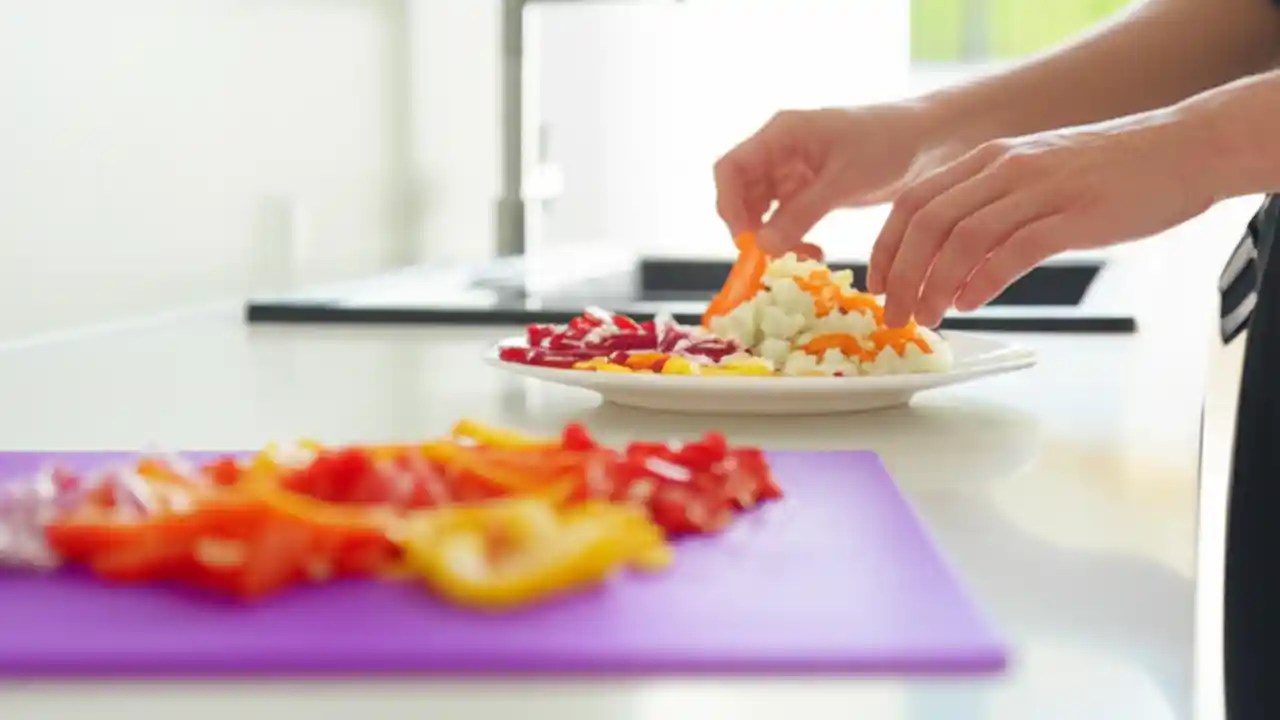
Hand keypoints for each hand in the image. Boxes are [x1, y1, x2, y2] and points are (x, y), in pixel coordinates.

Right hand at [714, 103, 944, 256]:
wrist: (930, 140)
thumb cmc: (888, 145)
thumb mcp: (844, 181)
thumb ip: (801, 213)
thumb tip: (762, 246)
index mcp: (781, 134)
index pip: (730, 169)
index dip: (729, 206)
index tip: (747, 241)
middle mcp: (780, 150)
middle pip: (741, 193)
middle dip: (752, 228)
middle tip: (774, 259)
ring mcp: (793, 170)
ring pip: (761, 211)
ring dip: (772, 238)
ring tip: (802, 257)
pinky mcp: (810, 188)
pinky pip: (785, 218)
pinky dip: (792, 237)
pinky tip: (814, 252)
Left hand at [867, 113, 1214, 327]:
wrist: (1179, 150)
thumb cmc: (1105, 172)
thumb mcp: (1032, 178)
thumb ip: (989, 214)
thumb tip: (954, 271)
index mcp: (987, 158)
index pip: (913, 201)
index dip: (887, 247)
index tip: (878, 285)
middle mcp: (1004, 168)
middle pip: (928, 222)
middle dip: (902, 274)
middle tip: (896, 314)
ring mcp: (1038, 189)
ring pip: (963, 239)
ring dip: (937, 284)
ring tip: (930, 316)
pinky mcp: (1074, 215)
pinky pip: (1014, 250)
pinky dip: (985, 281)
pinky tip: (973, 303)